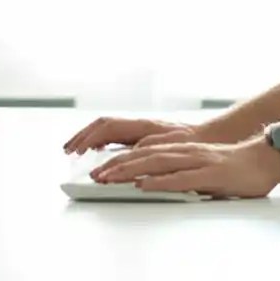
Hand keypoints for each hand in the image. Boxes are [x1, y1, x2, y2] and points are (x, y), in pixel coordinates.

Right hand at [63, 117, 200, 154]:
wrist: (212, 136)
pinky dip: (102, 140)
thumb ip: (143, 151)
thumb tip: (120, 157)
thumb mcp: (168, 148)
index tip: (75, 152)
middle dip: (82, 136)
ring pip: (108, 128)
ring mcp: (142, 128)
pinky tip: (99, 150)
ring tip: (75, 150)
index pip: (107, 127)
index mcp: (143, 125)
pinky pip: (117, 134)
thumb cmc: (194, 143)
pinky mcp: (146, 134)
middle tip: (67, 150)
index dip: (87, 139)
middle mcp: (140, 123)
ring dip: (89, 137)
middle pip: (103, 124)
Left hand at [89, 138, 279, 198]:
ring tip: (109, 178)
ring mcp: (197, 161)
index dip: (119, 160)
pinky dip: (160, 181)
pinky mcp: (210, 174)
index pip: (144, 154)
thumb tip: (153, 183)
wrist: (266, 160)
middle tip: (93, 175)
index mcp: (182, 150)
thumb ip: (178, 173)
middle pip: (144, 157)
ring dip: (130, 171)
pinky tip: (145, 184)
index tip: (99, 169)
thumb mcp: (201, 169)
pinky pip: (181, 178)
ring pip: (156, 164)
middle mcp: (186, 151)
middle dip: (116, 166)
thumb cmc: (235, 168)